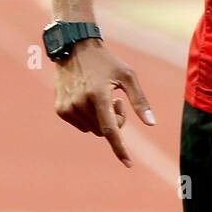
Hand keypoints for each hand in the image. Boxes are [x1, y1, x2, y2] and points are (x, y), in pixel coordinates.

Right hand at [53, 38, 155, 167]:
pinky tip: (87, 97)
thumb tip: (152, 124)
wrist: (75, 49)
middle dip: (115, 120)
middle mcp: (81, 103)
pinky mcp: (60, 109)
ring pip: (92, 129)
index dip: (120, 148)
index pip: (110, 129)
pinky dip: (88, 117)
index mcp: (99, 95)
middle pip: (103, 130)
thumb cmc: (106, 62)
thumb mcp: (127, 76)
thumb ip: (140, 101)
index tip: (128, 163)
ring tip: (100, 96)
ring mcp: (68, 107)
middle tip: (116, 101)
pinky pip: (80, 125)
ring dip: (101, 119)